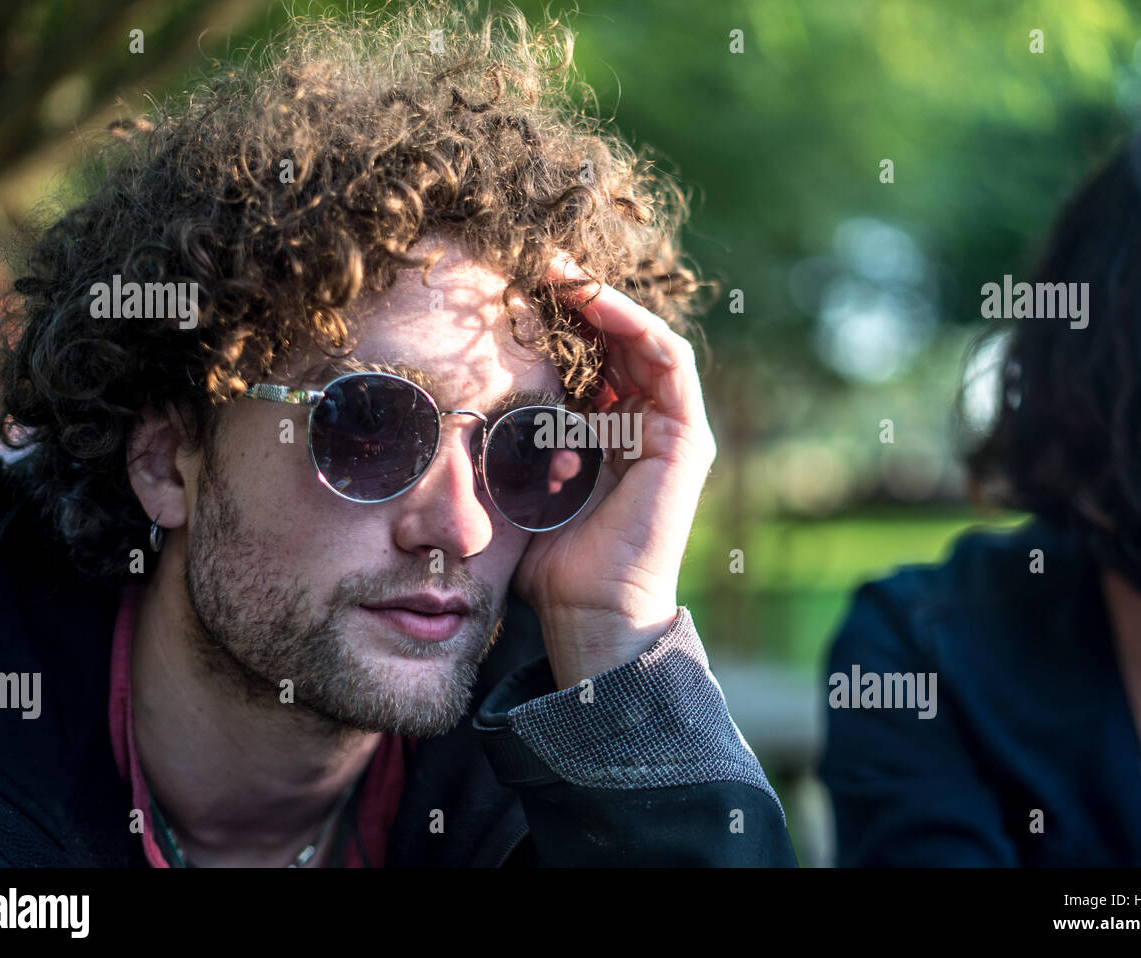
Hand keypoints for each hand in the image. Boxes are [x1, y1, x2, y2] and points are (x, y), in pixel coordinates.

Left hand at [513, 252, 716, 688]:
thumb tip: (452, 402)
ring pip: (643, 338)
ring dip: (603, 299)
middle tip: (529, 262)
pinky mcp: (688, 438)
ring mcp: (671, 429)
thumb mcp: (519, 483)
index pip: (590, 355)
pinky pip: (668, 360)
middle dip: (576, 298)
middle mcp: (644, 423)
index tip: (507, 286)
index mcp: (608, 433)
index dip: (555, 317)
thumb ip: (508, 443)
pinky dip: (633, 323)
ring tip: (558, 270)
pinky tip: (591, 301)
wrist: (588, 614)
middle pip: (617, 339)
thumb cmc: (548, 561)